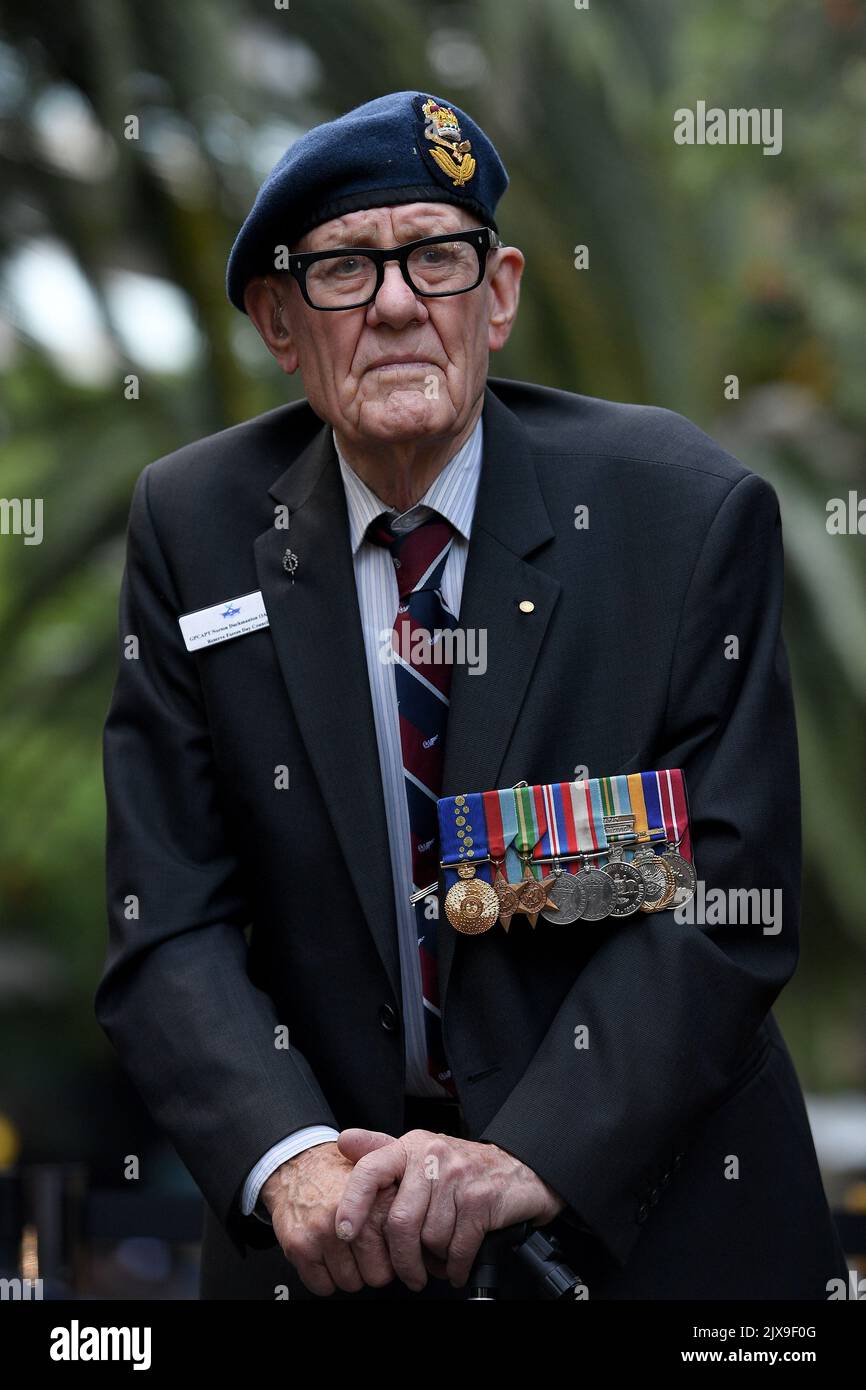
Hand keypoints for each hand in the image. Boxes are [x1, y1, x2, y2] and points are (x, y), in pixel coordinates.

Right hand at [261, 1141, 396, 1295]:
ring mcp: (325, 1231)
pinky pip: (322, 1286)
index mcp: (380, 1200)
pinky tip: (325, 1254)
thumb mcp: (382, 1179)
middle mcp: (354, 1215)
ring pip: (350, 1284)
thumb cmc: (343, 1175)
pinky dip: (324, 1279)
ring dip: (348, 1273)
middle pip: (378, 1276)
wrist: (300, 1163)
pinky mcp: (301, 1245)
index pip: (401, 1254)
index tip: (391, 1251)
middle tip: (363, 1249)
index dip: (396, 1257)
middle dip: (372, 1268)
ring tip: (343, 1247)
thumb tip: (427, 1245)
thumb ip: (407, 1205)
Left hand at [333, 1128, 565, 1290]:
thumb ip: (381, 1150)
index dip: (352, 1203)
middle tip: (408, 1276)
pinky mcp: (481, 1200)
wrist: (520, 1171)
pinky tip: (456, 1266)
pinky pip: (457, 1248)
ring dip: (434, 1261)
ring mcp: (457, 1177)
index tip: (344, 1232)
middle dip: (402, 1259)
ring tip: (441, 1259)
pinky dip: (454, 1267)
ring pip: (430, 1238)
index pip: (370, 1169)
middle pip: (400, 1221)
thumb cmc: (462, 1169)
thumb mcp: (420, 1153)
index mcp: (411, 1146)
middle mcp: (432, 1157)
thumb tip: (343, 1141)